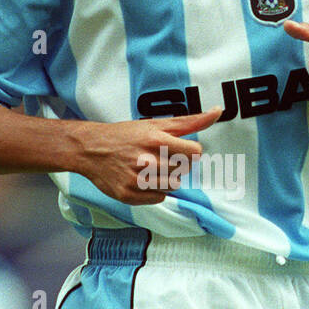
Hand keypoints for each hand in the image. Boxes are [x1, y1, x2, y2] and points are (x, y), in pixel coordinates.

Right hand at [70, 109, 221, 205]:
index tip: (177, 150)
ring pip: (173, 186)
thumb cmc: (126, 135)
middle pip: (183, 170)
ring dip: (165, 178)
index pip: (194, 153)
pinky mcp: (128, 195)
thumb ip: (191, 121)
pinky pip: (159, 198)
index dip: (189, 152)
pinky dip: (153, 191)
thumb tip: (218, 111)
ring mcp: (136, 179)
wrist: (90, 149)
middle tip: (156, 157)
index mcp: (155, 139)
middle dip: (174, 164)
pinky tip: (141, 179)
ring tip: (149, 168)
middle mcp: (146, 160)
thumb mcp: (157, 124)